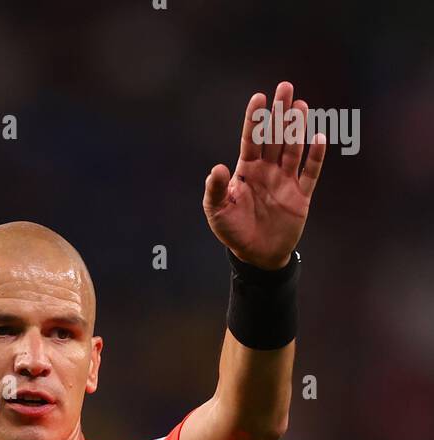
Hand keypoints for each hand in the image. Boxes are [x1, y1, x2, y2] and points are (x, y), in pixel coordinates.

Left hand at [203, 81, 326, 269]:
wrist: (257, 256)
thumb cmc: (234, 231)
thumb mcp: (216, 212)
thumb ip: (215, 189)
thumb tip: (217, 168)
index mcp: (247, 170)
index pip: (252, 139)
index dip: (255, 119)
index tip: (259, 98)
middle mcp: (268, 170)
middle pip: (275, 136)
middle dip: (280, 113)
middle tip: (285, 87)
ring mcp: (285, 181)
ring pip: (293, 149)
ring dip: (297, 129)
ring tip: (300, 106)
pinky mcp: (301, 196)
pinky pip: (310, 173)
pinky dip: (316, 156)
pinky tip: (319, 137)